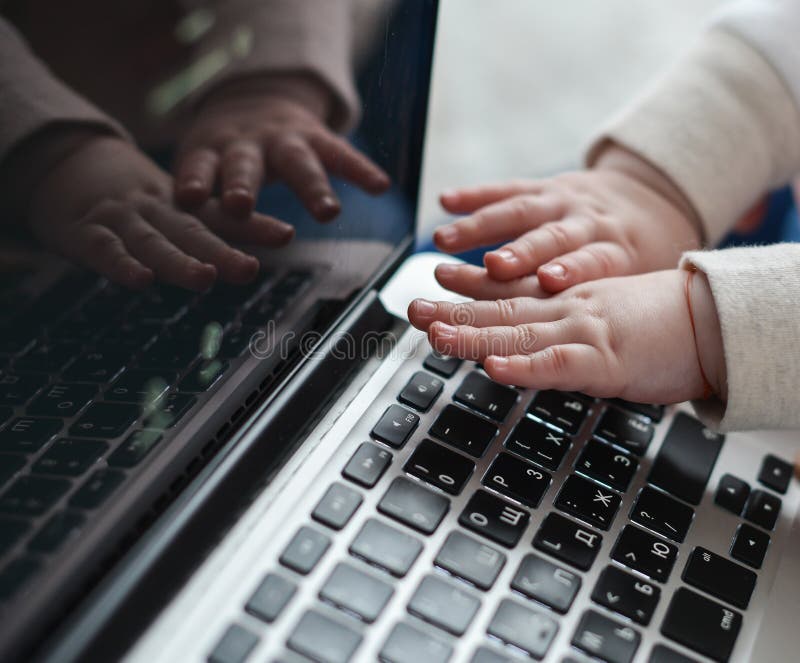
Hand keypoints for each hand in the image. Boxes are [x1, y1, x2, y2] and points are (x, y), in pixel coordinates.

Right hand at [28, 133, 294, 289]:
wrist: (64, 164)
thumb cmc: (132, 201)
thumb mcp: (173, 209)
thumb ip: (207, 231)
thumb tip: (253, 259)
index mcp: (182, 207)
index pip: (223, 215)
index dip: (254, 225)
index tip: (286, 234)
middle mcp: (157, 211)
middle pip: (193, 232)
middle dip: (223, 252)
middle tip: (249, 269)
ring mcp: (121, 221)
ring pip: (153, 242)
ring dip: (179, 261)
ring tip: (205, 278)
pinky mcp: (84, 233)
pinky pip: (105, 250)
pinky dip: (122, 265)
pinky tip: (142, 281)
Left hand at [173, 74, 389, 218]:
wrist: (254, 96)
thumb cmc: (221, 149)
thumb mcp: (201, 162)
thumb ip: (195, 195)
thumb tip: (167, 251)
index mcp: (211, 151)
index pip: (199, 166)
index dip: (194, 180)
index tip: (188, 198)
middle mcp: (247, 144)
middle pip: (244, 165)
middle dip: (243, 185)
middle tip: (239, 205)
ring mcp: (285, 140)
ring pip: (297, 163)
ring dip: (311, 187)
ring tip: (327, 213)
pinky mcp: (318, 138)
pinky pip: (342, 155)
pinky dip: (360, 171)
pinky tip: (380, 186)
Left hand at [408, 269, 725, 403]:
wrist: (709, 319)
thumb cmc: (658, 323)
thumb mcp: (601, 315)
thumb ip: (564, 325)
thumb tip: (530, 341)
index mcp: (564, 300)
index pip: (508, 292)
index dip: (468, 289)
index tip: (435, 283)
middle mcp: (564, 310)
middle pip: (500, 309)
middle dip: (452, 310)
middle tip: (413, 307)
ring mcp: (581, 332)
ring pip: (519, 333)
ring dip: (474, 335)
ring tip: (435, 333)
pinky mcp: (604, 361)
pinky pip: (558, 364)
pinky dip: (525, 367)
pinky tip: (495, 368)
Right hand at [433, 145, 700, 293]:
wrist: (647, 204)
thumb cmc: (636, 260)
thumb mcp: (637, 292)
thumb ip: (610, 314)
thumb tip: (583, 356)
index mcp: (615, 249)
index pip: (593, 261)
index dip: (571, 269)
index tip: (549, 281)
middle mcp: (586, 222)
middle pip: (550, 238)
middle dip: (519, 251)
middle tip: (493, 265)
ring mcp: (561, 202)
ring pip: (521, 212)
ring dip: (481, 227)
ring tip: (444, 241)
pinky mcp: (540, 188)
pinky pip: (506, 191)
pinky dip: (474, 197)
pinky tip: (446, 202)